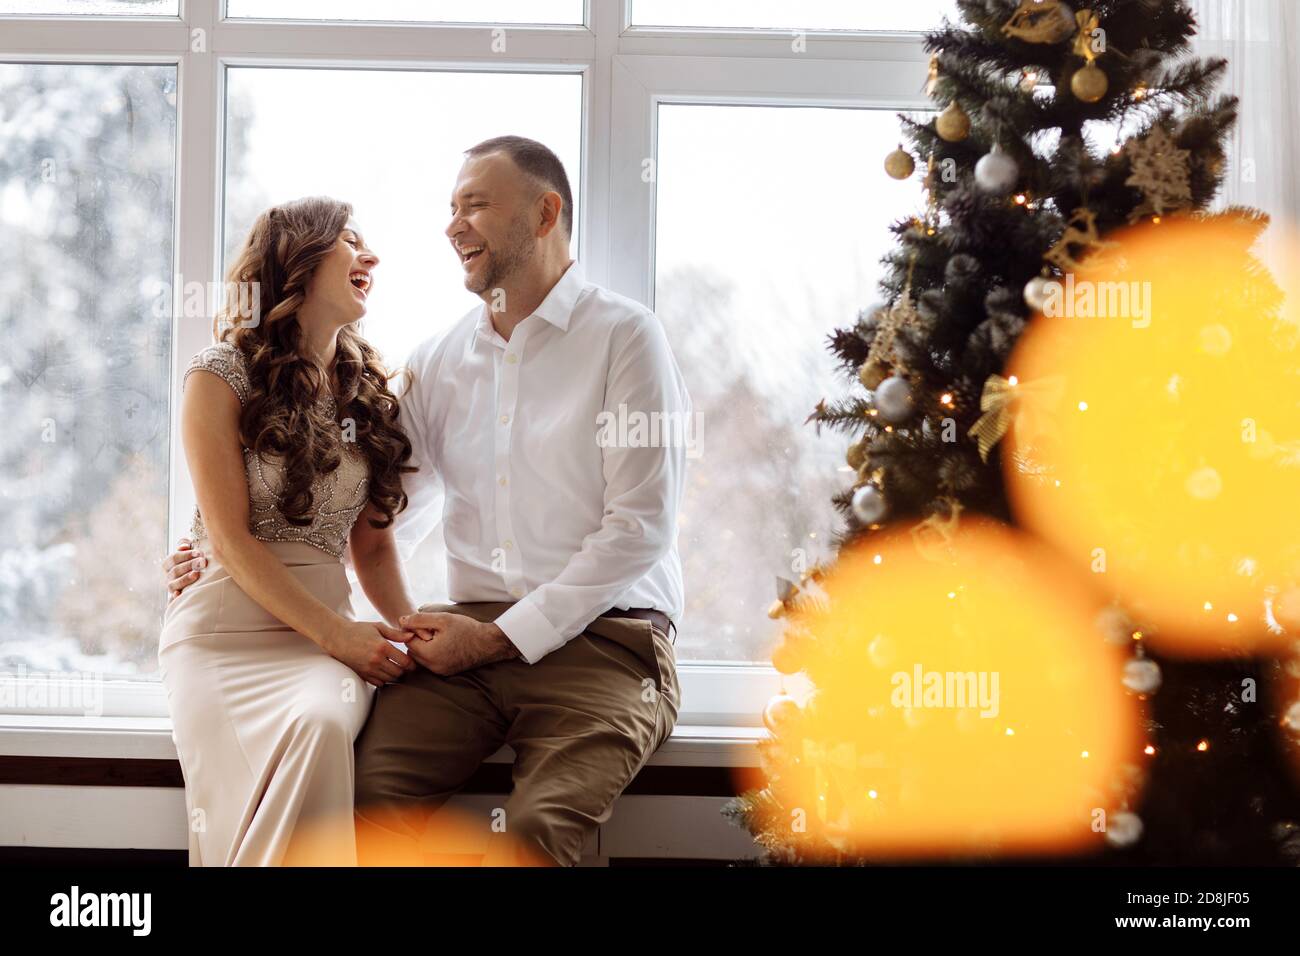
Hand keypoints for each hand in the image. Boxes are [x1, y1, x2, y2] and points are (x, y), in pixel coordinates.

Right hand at [162, 537, 206, 601]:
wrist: (192, 580)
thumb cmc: (190, 563)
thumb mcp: (187, 552)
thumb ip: (184, 545)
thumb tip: (184, 546)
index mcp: (167, 564)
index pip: (174, 558)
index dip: (186, 555)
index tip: (199, 552)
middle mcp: (167, 576)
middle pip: (175, 570)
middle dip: (189, 565)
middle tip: (203, 562)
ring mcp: (171, 587)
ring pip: (173, 584)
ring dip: (184, 579)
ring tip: (196, 574)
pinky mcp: (175, 597)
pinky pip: (171, 600)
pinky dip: (174, 598)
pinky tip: (178, 595)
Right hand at [324, 620, 418, 687]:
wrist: (337, 637)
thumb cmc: (359, 630)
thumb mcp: (378, 627)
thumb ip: (396, 634)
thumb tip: (411, 637)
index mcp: (383, 647)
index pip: (405, 662)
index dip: (412, 664)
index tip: (413, 663)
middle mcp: (376, 660)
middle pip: (398, 673)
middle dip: (404, 671)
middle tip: (405, 667)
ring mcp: (368, 669)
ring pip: (389, 679)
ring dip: (394, 676)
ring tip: (395, 668)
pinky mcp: (362, 674)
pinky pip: (379, 683)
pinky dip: (384, 680)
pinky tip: (384, 672)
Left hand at [398, 612, 520, 675]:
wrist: (489, 643)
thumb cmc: (467, 629)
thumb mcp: (442, 619)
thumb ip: (419, 619)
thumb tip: (401, 620)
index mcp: (430, 655)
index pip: (409, 642)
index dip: (415, 631)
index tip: (428, 625)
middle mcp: (433, 667)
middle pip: (413, 652)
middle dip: (419, 640)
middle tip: (433, 631)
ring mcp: (440, 672)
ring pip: (422, 658)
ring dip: (425, 647)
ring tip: (439, 637)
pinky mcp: (446, 672)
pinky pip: (431, 663)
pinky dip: (433, 654)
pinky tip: (445, 644)